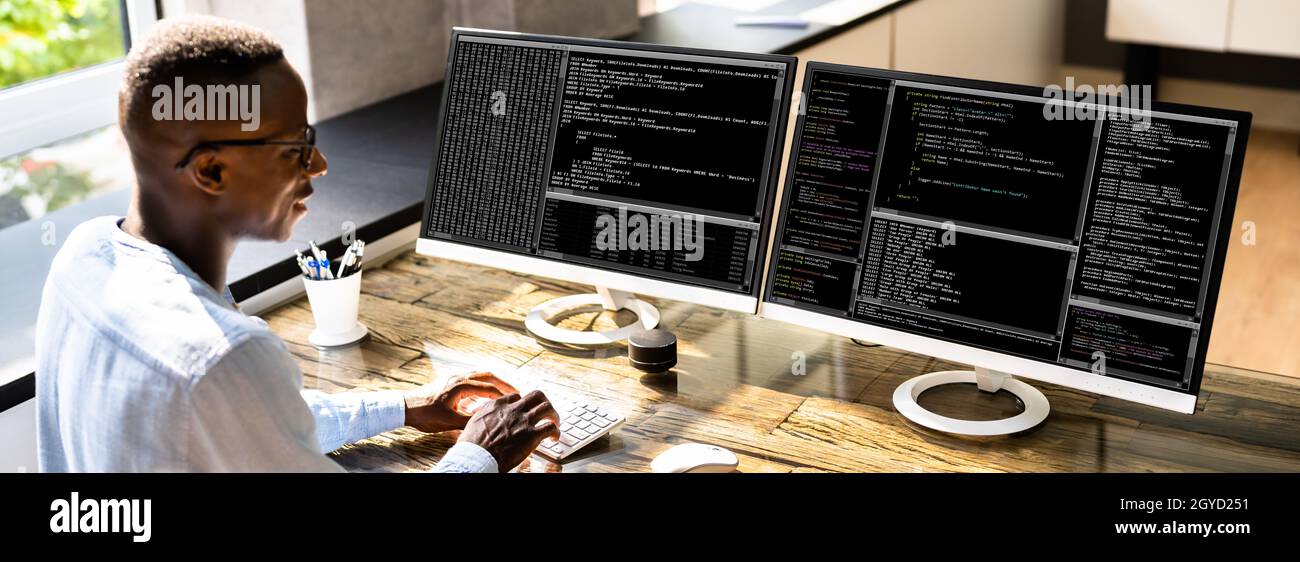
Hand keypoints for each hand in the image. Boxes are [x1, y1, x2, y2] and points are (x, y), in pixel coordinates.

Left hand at [403, 372, 518, 433]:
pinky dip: (482, 383)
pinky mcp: (449, 382)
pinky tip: (484, 393)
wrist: (405, 408)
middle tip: (516, 391)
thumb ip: (470, 420)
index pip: (488, 388)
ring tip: (504, 390)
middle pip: (487, 375)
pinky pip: (471, 378)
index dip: (503, 395)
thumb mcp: (449, 421)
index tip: (514, 400)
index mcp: (461, 386)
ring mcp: (454, 378)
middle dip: (503, 383)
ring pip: (479, 375)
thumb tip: (487, 420)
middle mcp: (459, 378)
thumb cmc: (425, 414)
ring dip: (493, 381)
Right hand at [459, 390, 560, 471]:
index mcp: (497, 406)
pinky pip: (550, 428)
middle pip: (536, 395)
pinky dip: (555, 432)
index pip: (516, 397)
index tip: (525, 409)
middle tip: (546, 410)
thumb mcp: (473, 423)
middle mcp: (512, 410)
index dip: (523, 403)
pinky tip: (554, 438)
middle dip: (544, 402)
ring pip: (547, 407)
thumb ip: (484, 418)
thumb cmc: (471, 446)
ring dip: (553, 415)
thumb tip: (485, 422)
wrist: (476, 457)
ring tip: (554, 422)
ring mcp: (523, 421)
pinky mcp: (531, 435)